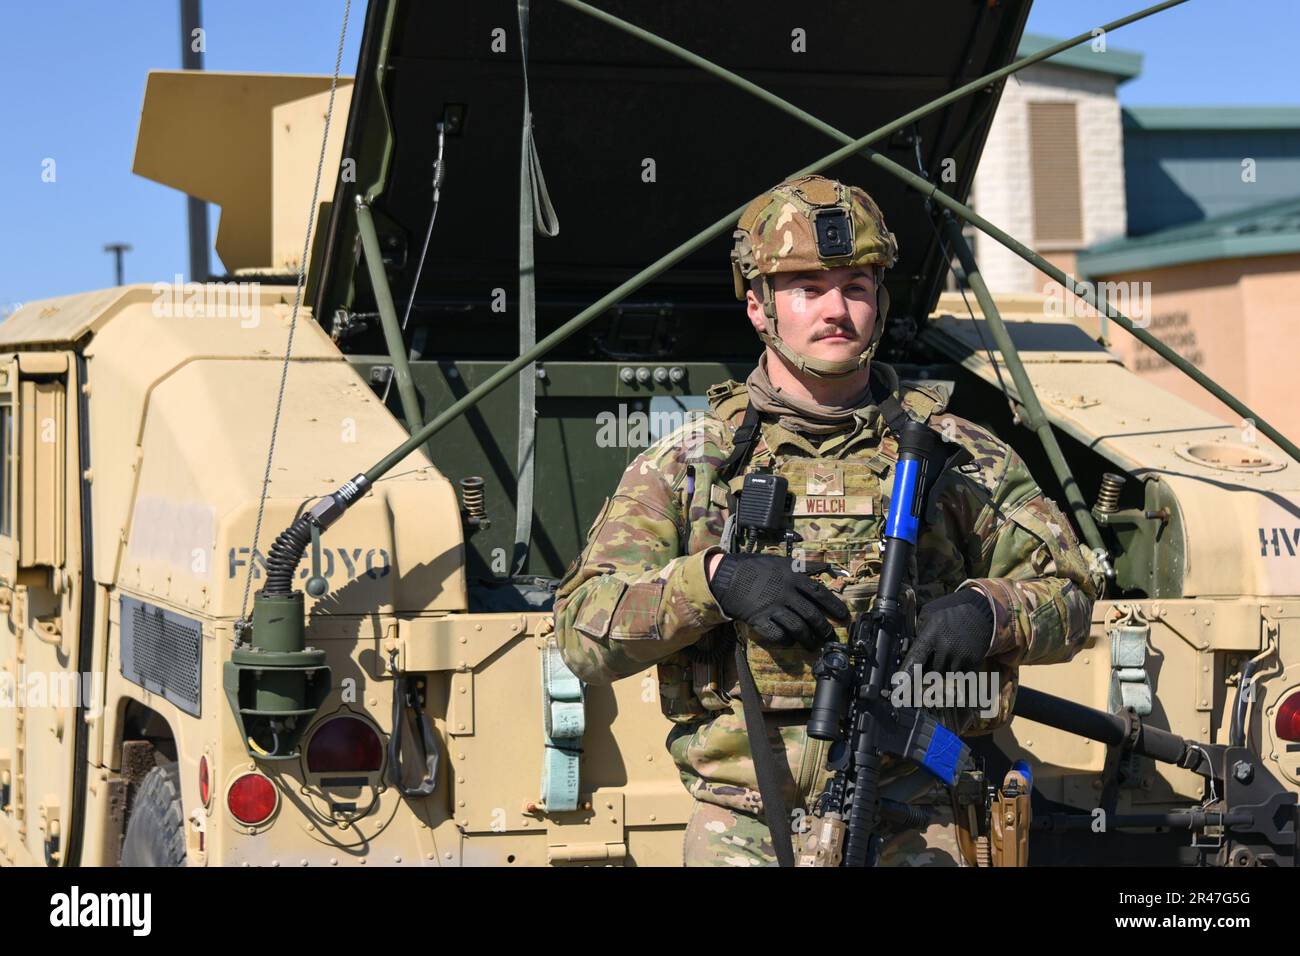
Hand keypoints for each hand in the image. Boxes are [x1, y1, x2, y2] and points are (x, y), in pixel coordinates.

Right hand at [707, 553, 848, 650]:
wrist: (728, 577)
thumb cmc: (756, 568)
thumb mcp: (782, 562)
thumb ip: (804, 566)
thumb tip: (825, 566)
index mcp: (793, 578)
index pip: (820, 593)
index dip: (834, 606)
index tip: (844, 616)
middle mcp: (786, 593)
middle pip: (812, 614)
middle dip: (823, 628)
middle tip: (829, 636)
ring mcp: (773, 607)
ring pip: (798, 627)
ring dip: (808, 639)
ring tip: (814, 645)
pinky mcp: (760, 620)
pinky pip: (777, 635)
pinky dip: (786, 641)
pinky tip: (790, 642)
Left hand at [900, 588, 993, 675]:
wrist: (981, 611)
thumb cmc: (949, 612)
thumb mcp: (928, 615)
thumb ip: (918, 634)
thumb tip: (909, 652)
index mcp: (931, 635)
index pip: (915, 660)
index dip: (906, 675)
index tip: (899, 688)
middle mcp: (945, 647)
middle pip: (930, 672)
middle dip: (929, 670)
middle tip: (932, 662)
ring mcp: (960, 656)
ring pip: (945, 675)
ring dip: (944, 670)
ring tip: (948, 653)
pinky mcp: (973, 662)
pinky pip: (961, 675)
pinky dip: (958, 670)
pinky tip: (959, 657)